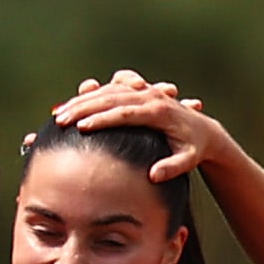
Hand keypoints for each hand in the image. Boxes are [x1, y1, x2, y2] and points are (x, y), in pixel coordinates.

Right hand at [52, 73, 223, 183]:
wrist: (204, 130)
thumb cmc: (194, 149)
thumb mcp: (189, 160)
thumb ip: (173, 167)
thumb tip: (154, 176)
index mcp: (158, 112)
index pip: (124, 113)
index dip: (101, 119)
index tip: (80, 128)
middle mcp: (149, 96)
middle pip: (109, 97)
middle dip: (82, 107)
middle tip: (59, 119)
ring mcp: (143, 91)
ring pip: (106, 90)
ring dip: (81, 100)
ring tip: (59, 113)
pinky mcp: (138, 91)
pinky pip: (110, 88)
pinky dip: (91, 95)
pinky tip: (72, 104)